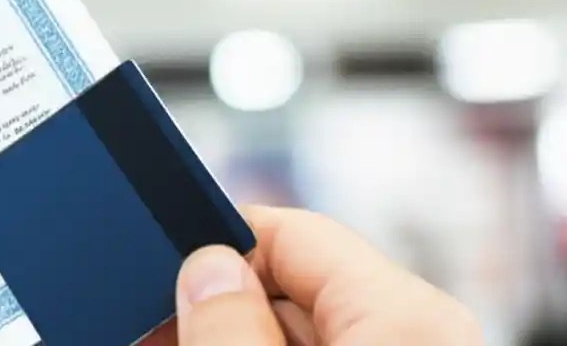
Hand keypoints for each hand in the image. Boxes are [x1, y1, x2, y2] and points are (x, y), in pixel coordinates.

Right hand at [145, 206, 482, 345]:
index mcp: (404, 314)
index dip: (210, 243)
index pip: (286, 231)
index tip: (154, 265)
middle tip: (150, 326)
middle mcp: (415, 331)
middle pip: (284, 286)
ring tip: (170, 336)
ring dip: (231, 334)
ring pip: (292, 329)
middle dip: (214, 303)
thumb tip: (205, 270)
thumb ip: (233, 329)